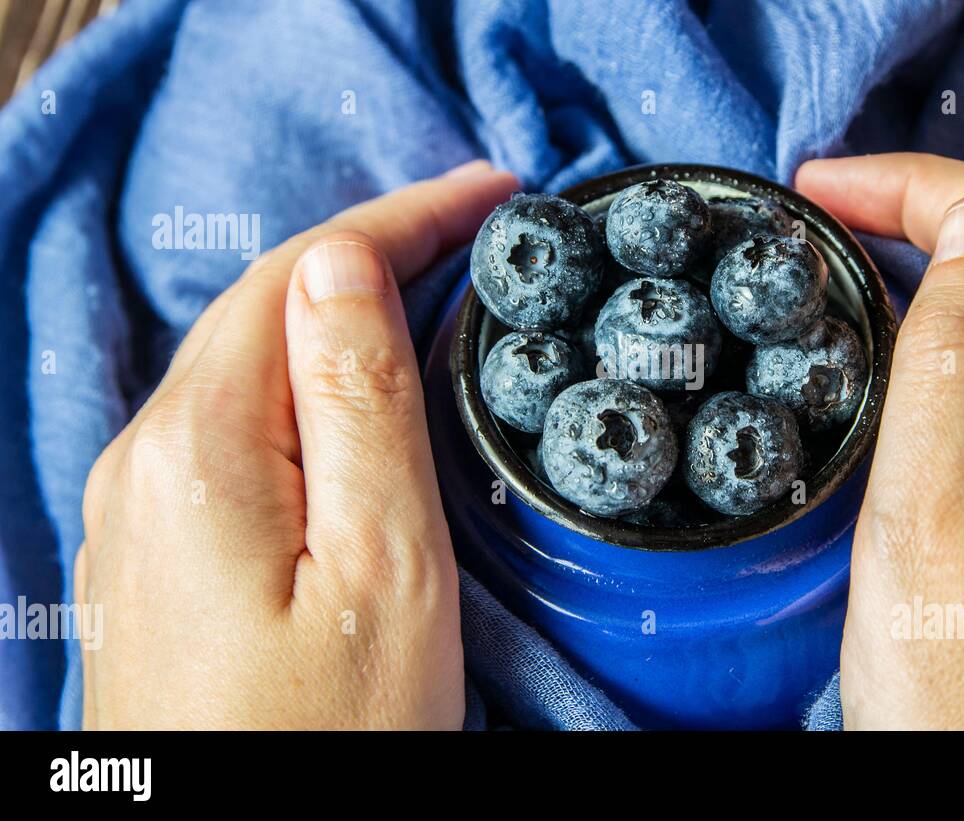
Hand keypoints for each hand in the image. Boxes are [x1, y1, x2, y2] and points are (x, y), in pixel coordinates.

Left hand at [76, 160, 516, 728]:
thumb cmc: (331, 736)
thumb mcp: (383, 565)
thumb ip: (359, 405)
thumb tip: (345, 268)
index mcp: (200, 449)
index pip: (302, 277)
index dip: (403, 221)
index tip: (494, 196)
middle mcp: (144, 464)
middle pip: (262, 311)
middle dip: (370, 254)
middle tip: (477, 235)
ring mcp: (138, 513)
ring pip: (244, 367)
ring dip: (336, 319)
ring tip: (431, 295)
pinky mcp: (156, 556)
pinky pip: (231, 430)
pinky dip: (302, 388)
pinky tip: (351, 399)